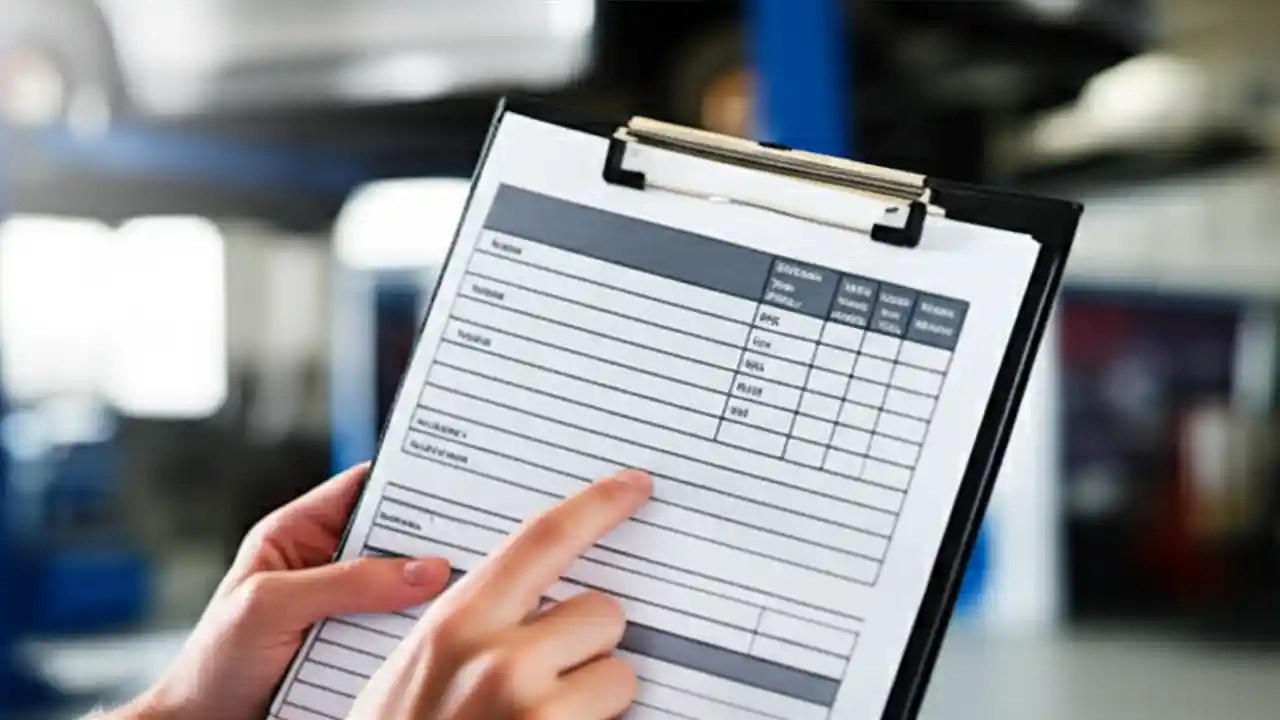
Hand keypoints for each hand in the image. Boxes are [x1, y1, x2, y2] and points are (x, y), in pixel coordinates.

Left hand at [110, 464, 451, 719]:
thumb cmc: (214, 663)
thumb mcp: (270, 606)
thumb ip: (344, 583)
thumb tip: (426, 571)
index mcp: (299, 533)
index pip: (365, 488)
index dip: (411, 478)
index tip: (459, 477)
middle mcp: (329, 565)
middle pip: (397, 540)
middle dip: (434, 540)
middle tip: (481, 538)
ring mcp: (346, 609)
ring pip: (406, 589)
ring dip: (432, 593)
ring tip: (470, 587)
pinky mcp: (358, 648)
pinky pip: (401, 633)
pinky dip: (422, 634)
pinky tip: (445, 632)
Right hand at [349, 469, 652, 719]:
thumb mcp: (413, 670)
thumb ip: (468, 625)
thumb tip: (535, 595)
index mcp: (455, 625)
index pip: (543, 539)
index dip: (598, 505)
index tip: (634, 486)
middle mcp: (500, 661)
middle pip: (602, 610)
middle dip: (586, 641)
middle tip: (546, 676)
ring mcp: (538, 713)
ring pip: (621, 672)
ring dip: (597, 694)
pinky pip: (621, 718)